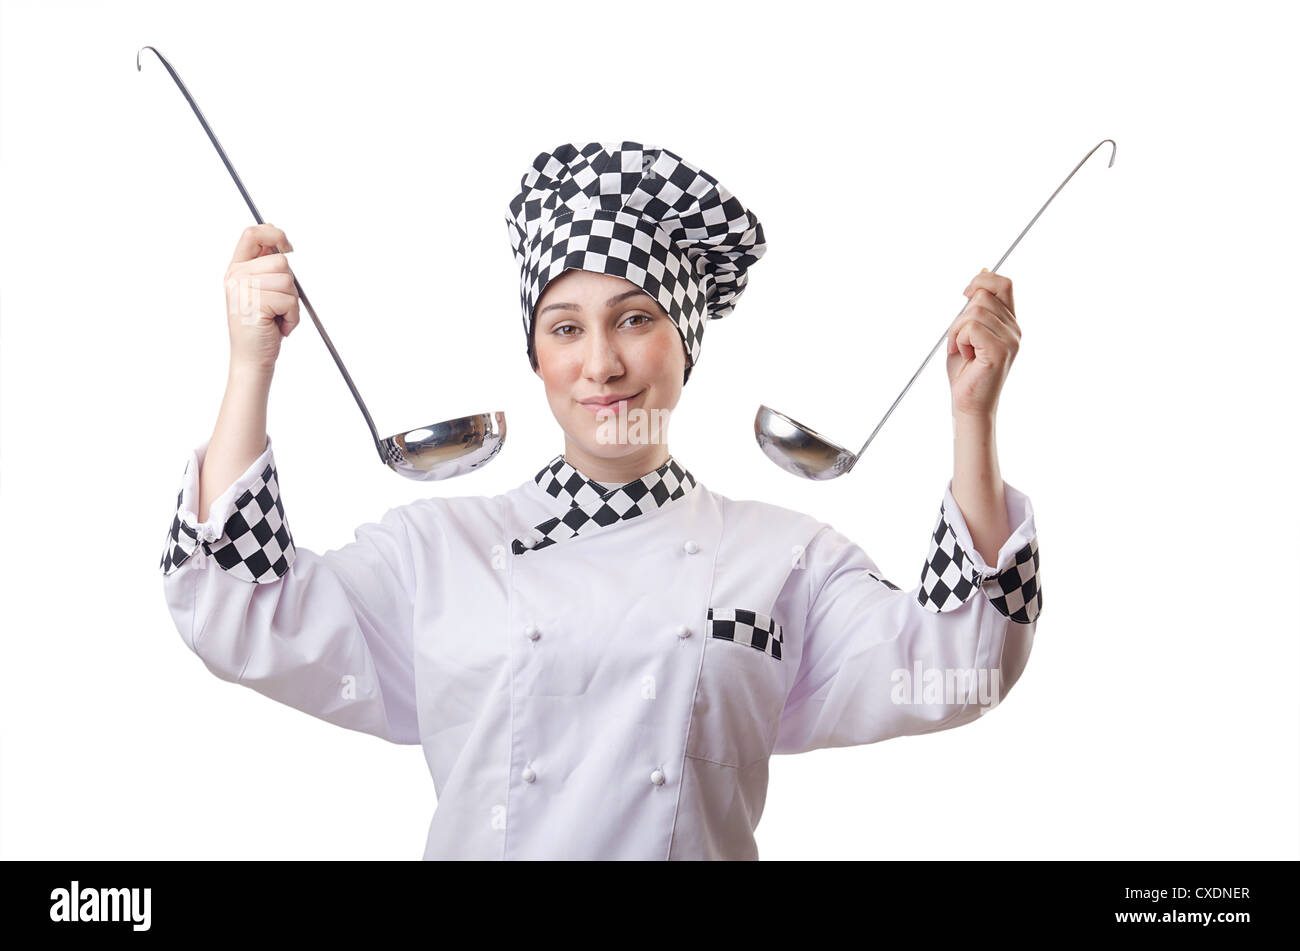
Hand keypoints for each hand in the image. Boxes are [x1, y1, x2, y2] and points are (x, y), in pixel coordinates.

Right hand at [223, 223, 299, 372]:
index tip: (289, 247)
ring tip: (277, 317)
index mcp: (236, 269)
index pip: (253, 233)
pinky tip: (278, 326)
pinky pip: (290, 300)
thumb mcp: (261, 292)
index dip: (275, 233)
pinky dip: (292, 317)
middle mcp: (236, 276)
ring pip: (288, 281)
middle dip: (290, 286)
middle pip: (281, 261)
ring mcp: (242, 289)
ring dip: (292, 304)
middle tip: (278, 306)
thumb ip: (266, 267)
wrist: (251, 359)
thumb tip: (282, 244)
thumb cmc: (260, 328)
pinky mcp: (254, 304)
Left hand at [946, 269, 1019, 420]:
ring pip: (974, 312)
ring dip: (957, 332)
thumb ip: (975, 306)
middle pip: (982, 296)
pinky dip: (959, 340)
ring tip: (963, 351)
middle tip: (959, 341)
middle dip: (960, 317)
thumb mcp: (967, 331)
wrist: (968, 404)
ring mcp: (1010, 340)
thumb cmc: (966, 371)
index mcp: (1009, 322)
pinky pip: (971, 328)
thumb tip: (982, 271)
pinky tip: (965, 356)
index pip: (1004, 284)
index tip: (965, 295)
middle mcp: (1014, 329)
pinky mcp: (1000, 351)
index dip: (982, 281)